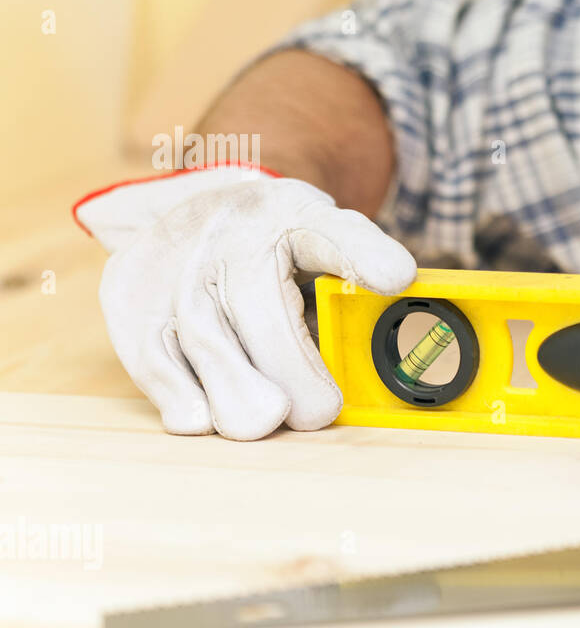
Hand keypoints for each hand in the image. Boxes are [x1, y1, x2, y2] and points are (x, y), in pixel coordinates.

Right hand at [76, 165, 415, 438]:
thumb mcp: (331, 238)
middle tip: (317, 412)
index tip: (398, 277)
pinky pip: (148, 350)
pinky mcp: (131, 294)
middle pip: (258, 300)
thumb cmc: (281, 240)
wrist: (200, 205)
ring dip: (233, 386)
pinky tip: (201, 418)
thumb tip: (401, 297)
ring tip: (267, 421)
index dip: (365, 254)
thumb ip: (366, 272)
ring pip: (200, 330)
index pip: (335, 231)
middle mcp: (230, 231)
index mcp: (293, 213)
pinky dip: (175, 390)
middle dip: (288, 364)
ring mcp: (175, 260)